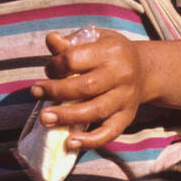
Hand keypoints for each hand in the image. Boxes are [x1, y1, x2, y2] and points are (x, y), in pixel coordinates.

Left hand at [29, 30, 149, 149]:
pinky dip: (90, 140)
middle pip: (85, 87)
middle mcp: (121, 74)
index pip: (74, 59)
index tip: (49, 70)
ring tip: (45, 119)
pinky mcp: (127, 117)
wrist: (145, 70)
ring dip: (67, 116)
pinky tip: (70, 142)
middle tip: (34, 92)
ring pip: (95, 111)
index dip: (55, 66)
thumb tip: (51, 40)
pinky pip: (109, 132)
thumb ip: (71, 43)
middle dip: (56, 91)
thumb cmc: (112, 53)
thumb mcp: (95, 39)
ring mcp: (125, 98)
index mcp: (111, 51)